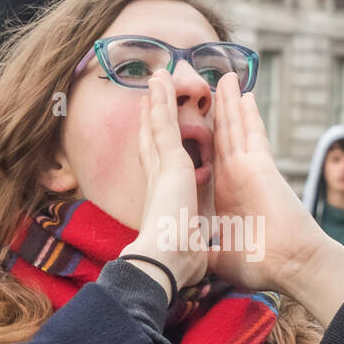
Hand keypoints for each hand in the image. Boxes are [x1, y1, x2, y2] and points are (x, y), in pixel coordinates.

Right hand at [125, 70, 207, 291]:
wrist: (166, 265)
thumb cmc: (175, 266)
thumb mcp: (187, 250)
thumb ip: (189, 245)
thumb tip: (195, 259)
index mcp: (164, 201)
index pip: (159, 169)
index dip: (154, 148)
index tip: (152, 133)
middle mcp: (158, 182)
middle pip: (153, 143)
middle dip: (151, 120)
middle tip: (148, 98)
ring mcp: (162, 171)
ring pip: (157, 128)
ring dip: (156, 102)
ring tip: (155, 78)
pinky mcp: (169, 164)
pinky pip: (165, 126)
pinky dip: (161, 104)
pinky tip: (159, 83)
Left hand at [208, 72, 332, 291]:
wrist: (289, 265)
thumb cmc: (260, 264)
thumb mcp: (220, 255)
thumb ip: (207, 248)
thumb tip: (192, 257)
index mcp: (224, 196)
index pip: (210, 160)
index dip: (200, 140)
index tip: (188, 122)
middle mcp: (236, 178)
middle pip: (223, 137)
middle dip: (216, 112)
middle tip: (206, 86)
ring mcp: (250, 170)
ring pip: (235, 129)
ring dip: (230, 103)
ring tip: (224, 78)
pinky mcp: (262, 166)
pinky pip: (253, 133)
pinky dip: (248, 113)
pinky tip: (244, 94)